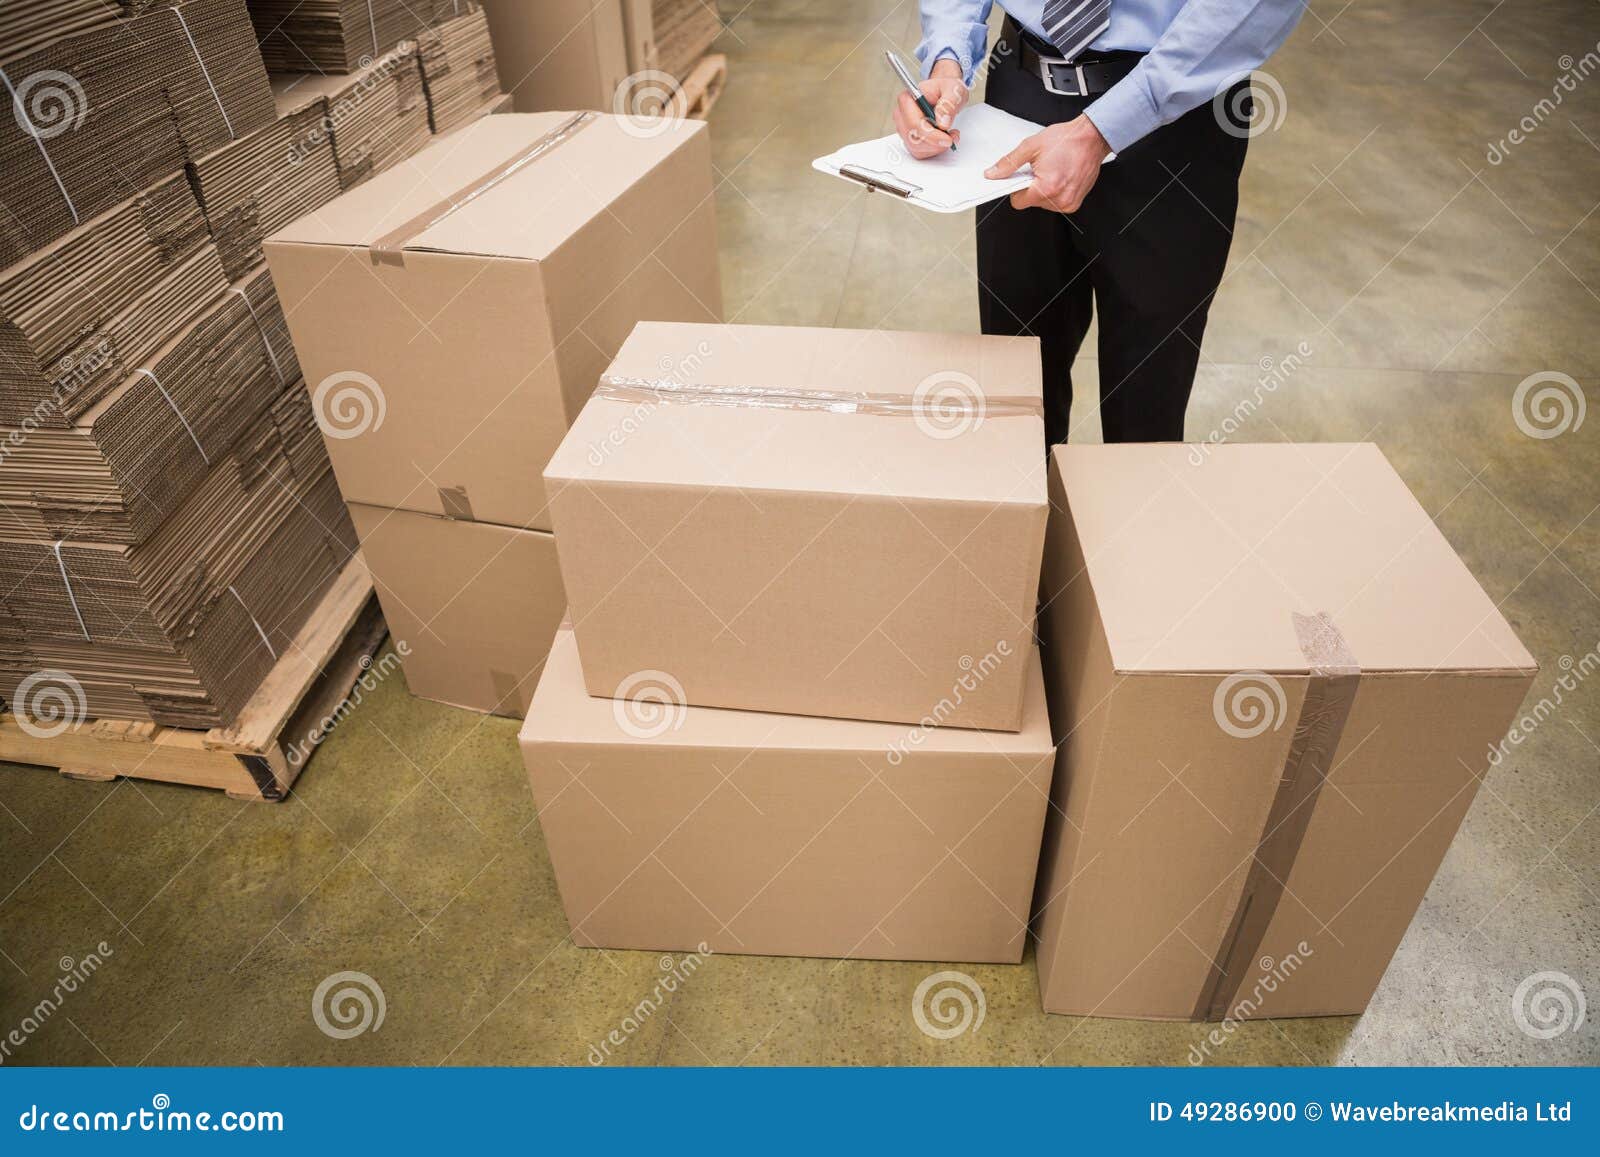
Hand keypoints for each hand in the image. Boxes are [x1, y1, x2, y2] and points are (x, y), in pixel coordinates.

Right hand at [893, 58, 966, 158]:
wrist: (946, 93)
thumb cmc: (947, 89)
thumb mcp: (954, 91)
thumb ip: (948, 104)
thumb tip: (942, 123)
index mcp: (907, 99)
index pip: (914, 124)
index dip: (931, 135)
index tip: (947, 138)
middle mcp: (902, 115)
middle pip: (913, 139)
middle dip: (935, 143)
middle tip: (952, 137)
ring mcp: (904, 128)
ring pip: (916, 149)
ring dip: (936, 147)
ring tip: (950, 135)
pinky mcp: (910, 139)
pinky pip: (920, 153)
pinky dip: (934, 150)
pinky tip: (943, 139)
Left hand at [986, 115, 1111, 212]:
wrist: (1092, 137)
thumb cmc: (1067, 140)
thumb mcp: (1031, 147)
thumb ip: (1009, 163)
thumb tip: (993, 173)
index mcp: (1046, 188)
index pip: (1018, 202)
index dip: (1017, 189)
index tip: (1023, 178)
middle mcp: (1059, 199)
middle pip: (1031, 202)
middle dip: (1032, 187)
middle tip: (1042, 169)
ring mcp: (1069, 203)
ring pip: (1043, 204)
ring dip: (1044, 190)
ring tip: (1054, 171)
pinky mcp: (1075, 203)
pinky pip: (1056, 203)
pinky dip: (1056, 192)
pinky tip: (1062, 176)